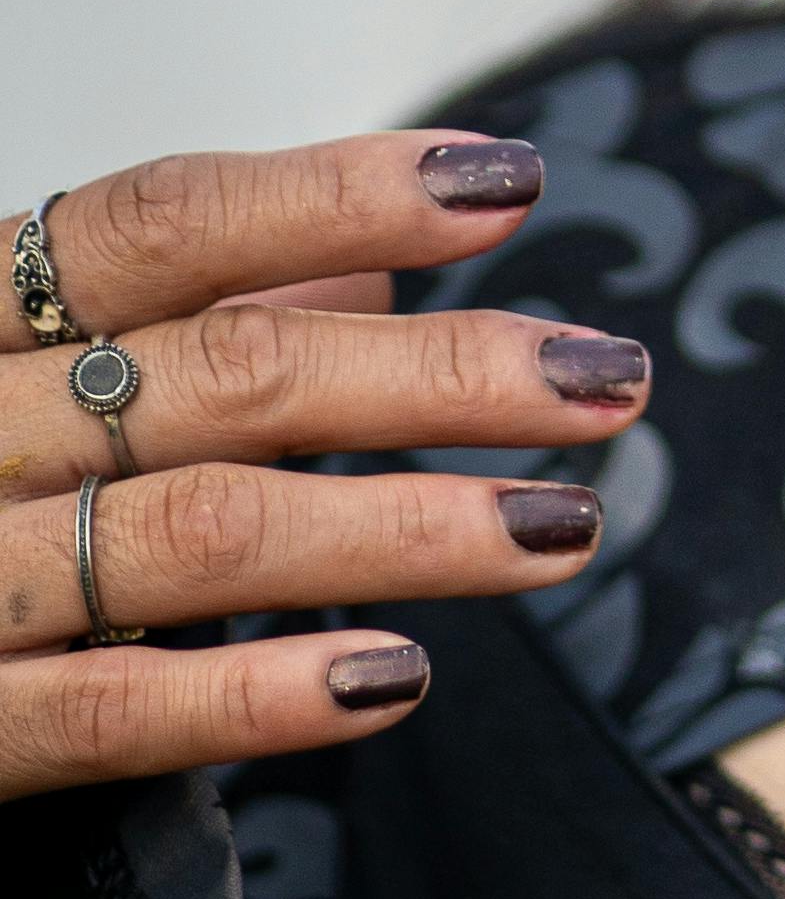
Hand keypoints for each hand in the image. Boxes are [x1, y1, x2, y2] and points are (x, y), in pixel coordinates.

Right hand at [0, 134, 650, 802]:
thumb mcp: (6, 370)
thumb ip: (168, 317)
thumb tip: (372, 257)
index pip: (155, 222)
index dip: (333, 191)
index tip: (510, 186)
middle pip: (215, 372)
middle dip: (436, 372)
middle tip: (611, 380)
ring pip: (193, 535)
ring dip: (402, 528)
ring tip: (565, 526)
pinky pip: (108, 712)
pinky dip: (256, 695)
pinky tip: (398, 680)